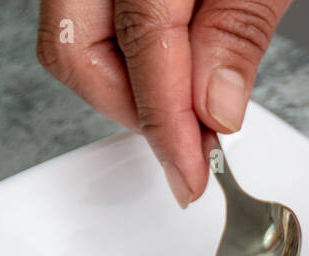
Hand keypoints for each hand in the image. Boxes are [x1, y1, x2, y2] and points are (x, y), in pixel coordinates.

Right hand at [36, 0, 291, 206]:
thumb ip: (235, 32)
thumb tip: (215, 110)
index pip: (140, 50)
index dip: (169, 127)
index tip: (193, 178)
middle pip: (75, 52)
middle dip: (133, 111)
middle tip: (192, 142)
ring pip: (74, 41)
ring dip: (129, 86)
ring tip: (190, 103)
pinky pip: (88, 24)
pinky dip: (126, 57)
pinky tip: (174, 70)